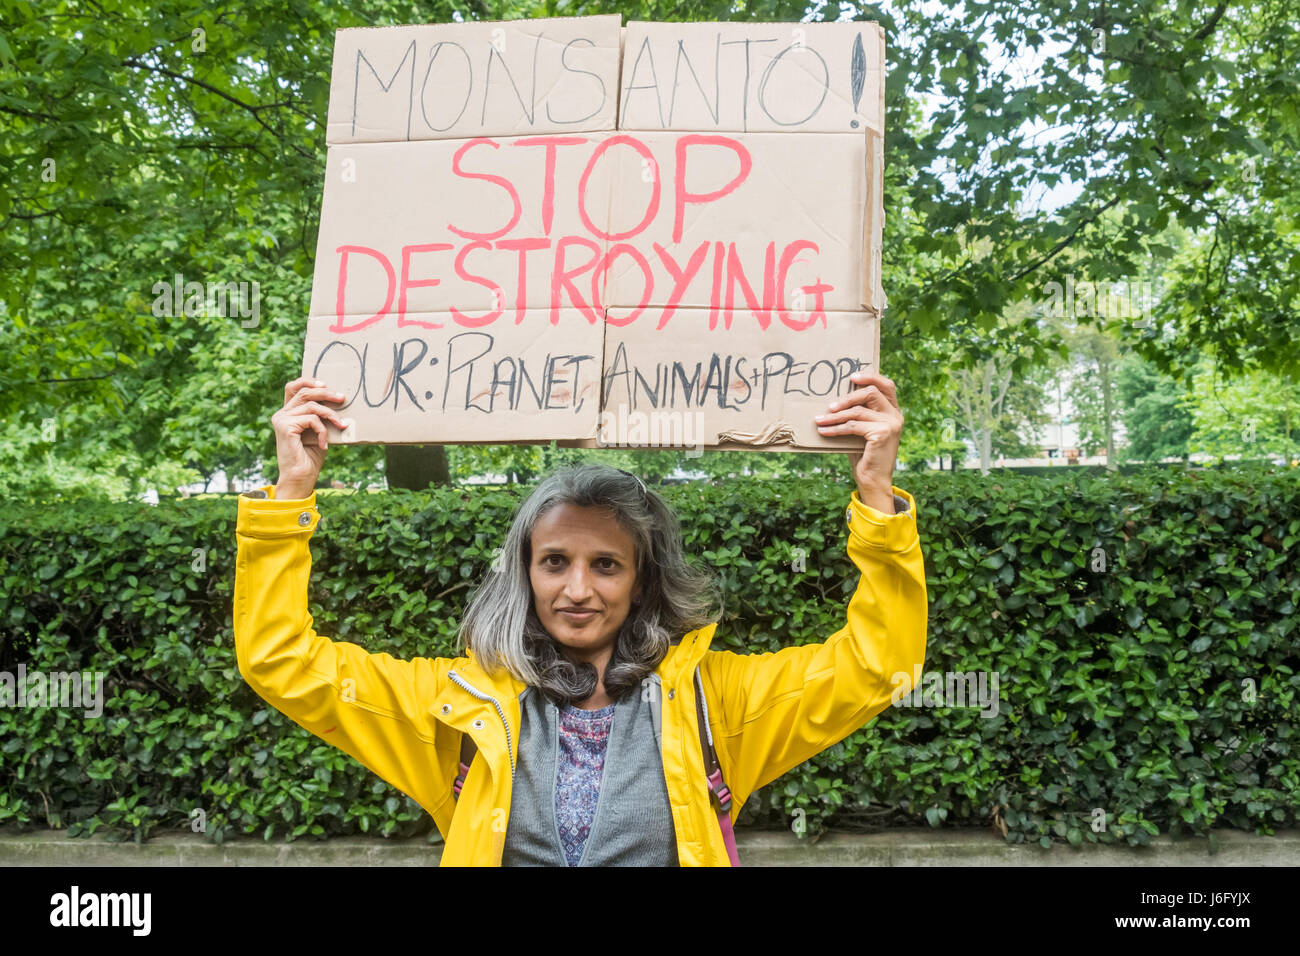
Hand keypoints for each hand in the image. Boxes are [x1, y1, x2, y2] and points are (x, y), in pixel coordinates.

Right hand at [270, 377, 347, 498]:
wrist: (300, 477)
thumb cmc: (310, 457)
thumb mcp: (318, 431)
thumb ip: (320, 416)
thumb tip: (338, 399)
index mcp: (287, 413)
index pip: (293, 387)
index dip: (308, 381)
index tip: (326, 384)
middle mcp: (281, 414)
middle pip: (304, 392)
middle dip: (326, 393)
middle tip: (342, 398)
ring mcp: (281, 420)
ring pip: (311, 405)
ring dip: (331, 414)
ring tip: (342, 425)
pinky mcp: (285, 427)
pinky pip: (312, 419)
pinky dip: (323, 430)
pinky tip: (324, 444)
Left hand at [814, 370, 903, 511]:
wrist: (873, 480)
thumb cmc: (864, 454)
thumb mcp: (862, 430)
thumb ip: (859, 414)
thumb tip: (835, 400)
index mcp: (893, 411)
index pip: (887, 385)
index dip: (870, 377)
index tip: (851, 376)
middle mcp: (895, 416)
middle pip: (871, 392)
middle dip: (847, 397)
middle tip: (829, 405)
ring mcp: (891, 424)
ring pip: (858, 411)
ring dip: (835, 416)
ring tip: (819, 420)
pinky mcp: (882, 434)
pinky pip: (853, 426)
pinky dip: (835, 428)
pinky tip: (824, 431)